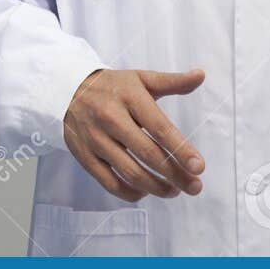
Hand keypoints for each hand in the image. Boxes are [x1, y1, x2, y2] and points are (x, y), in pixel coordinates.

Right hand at [63, 68, 205, 202]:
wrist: (69, 90)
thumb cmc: (113, 87)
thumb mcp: (141, 78)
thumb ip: (172, 81)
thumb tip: (200, 75)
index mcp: (129, 97)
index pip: (159, 127)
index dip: (181, 149)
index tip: (199, 166)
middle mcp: (111, 118)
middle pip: (147, 153)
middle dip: (174, 174)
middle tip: (194, 187)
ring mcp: (96, 139)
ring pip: (130, 172)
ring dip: (156, 187)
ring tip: (175, 191)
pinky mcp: (85, 156)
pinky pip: (110, 183)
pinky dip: (131, 192)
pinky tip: (146, 191)